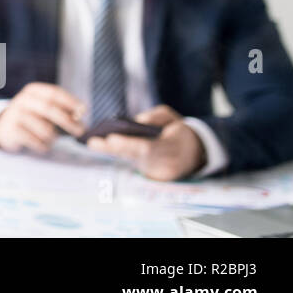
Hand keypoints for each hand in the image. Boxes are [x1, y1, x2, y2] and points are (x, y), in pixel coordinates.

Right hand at [0, 83, 87, 153]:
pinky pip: (37, 142)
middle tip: (80, 131)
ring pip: (45, 129)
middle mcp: (23, 100)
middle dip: (68, 121)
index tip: (84, 111)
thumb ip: (61, 109)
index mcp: (33, 90)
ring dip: (54, 138)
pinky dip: (44, 146)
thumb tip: (81, 115)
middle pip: (50, 109)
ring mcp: (16, 115)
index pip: (54, 93)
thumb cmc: (32, 116)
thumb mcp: (43, 107)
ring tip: (51, 139)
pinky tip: (42, 145)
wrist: (3, 126)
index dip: (71, 101)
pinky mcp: (13, 131)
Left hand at [86, 104, 205, 180]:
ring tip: (94, 143)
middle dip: (114, 149)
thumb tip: (136, 121)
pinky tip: (104, 147)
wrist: (200, 152)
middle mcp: (166, 164)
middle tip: (92, 142)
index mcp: (173, 148)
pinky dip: (122, 155)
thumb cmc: (182, 132)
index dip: (128, 144)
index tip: (110, 138)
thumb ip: (156, 116)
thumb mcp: (174, 118)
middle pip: (136, 156)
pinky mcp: (156, 176)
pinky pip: (137, 164)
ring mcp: (161, 173)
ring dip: (114, 152)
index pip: (147, 148)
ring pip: (134, 161)